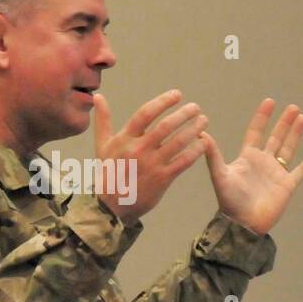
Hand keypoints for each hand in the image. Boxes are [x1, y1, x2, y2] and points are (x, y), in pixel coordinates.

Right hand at [92, 89, 208, 225]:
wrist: (111, 206)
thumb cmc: (108, 173)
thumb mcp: (102, 145)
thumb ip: (103, 120)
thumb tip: (98, 97)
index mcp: (125, 139)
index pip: (145, 114)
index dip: (163, 102)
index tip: (177, 94)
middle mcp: (139, 149)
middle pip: (166, 126)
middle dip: (184, 114)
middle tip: (196, 107)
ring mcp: (151, 164)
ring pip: (178, 142)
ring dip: (193, 129)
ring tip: (203, 120)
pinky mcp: (162, 178)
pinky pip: (183, 161)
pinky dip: (195, 150)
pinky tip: (204, 142)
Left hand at [200, 98, 302, 234]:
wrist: (243, 224)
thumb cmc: (229, 201)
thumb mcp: (220, 175)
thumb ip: (213, 155)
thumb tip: (201, 134)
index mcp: (248, 158)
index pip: (256, 132)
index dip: (262, 118)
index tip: (269, 102)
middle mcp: (263, 162)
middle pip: (276, 137)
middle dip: (283, 122)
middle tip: (292, 107)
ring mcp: (276, 173)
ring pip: (289, 149)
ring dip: (296, 134)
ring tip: (302, 118)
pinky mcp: (287, 185)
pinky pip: (301, 170)